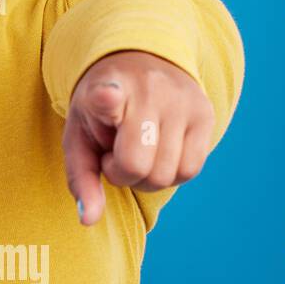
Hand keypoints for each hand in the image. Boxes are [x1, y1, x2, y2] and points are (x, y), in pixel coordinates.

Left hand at [62, 50, 215, 225]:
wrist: (138, 63)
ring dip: (147, 176)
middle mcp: (148, 90)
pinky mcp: (205, 113)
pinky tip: (158, 151)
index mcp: (105, 87)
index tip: (106, 95)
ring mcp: (181, 100)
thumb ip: (80, 178)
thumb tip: (88, 220)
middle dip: (122, 174)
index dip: (106, 99)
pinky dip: (171, 173)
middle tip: (114, 153)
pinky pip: (191, 170)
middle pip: (137, 166)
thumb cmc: (101, 111)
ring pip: (167, 174)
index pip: (108, 95)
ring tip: (137, 149)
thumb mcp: (79, 136)